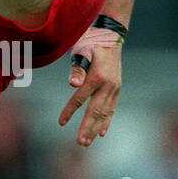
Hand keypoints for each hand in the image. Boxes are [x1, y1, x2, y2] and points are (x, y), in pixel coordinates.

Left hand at [58, 27, 122, 146]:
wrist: (111, 36)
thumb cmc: (91, 41)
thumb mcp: (82, 50)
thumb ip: (77, 68)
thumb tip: (73, 84)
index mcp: (97, 76)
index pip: (80, 98)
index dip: (69, 111)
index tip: (60, 122)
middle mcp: (108, 85)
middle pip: (95, 111)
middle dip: (87, 128)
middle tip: (80, 142)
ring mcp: (114, 88)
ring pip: (104, 113)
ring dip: (95, 129)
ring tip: (88, 142)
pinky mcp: (116, 89)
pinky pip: (111, 108)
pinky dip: (107, 121)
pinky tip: (102, 133)